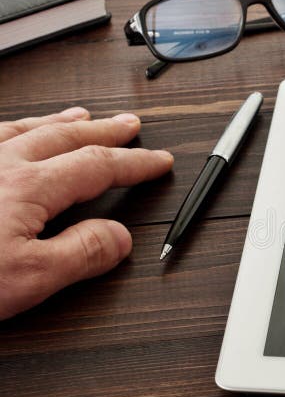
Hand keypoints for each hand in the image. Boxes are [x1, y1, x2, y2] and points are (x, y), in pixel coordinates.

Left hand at [0, 107, 172, 319]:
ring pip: (23, 128)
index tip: (157, 161)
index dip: (134, 162)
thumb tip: (119, 237)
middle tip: (129, 124)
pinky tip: (10, 133)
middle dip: (104, 130)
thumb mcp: (29, 280)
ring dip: (60, 122)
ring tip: (81, 117)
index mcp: (27, 187)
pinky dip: (10, 128)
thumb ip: (82, 254)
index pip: (98, 166)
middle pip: (65, 137)